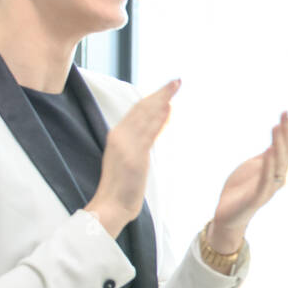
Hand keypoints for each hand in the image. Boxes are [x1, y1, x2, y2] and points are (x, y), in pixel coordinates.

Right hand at [86, 79, 180, 238]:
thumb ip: (138, 142)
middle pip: (142, 108)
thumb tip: (152, 128)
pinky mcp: (134, 157)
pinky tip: (168, 109)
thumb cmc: (121, 186)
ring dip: (162, 99)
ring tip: (176, 86)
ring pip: (145, 116)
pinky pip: (148, 133)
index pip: (136, 110)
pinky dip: (158, 119)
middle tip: (177, 80)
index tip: (166, 88)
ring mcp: (126, 146)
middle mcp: (119, 136)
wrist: (110, 206)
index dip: (152, 97)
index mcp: (117, 135)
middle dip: (160, 93)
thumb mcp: (129, 158)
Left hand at [209, 112, 287, 252]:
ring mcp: (269, 187)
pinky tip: (269, 150)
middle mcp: (278, 177)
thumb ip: (266, 155)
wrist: (228, 214)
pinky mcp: (257, 196)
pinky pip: (266, 178)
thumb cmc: (241, 189)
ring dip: (279, 144)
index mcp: (278, 169)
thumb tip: (276, 138)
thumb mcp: (254, 166)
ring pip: (279, 163)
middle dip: (287, 132)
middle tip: (287, 114)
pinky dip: (268, 164)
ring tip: (277, 126)